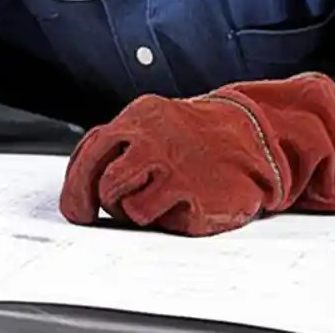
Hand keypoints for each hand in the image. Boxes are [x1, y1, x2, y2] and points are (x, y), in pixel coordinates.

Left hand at [58, 73, 334, 235]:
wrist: (259, 141)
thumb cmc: (202, 142)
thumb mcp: (158, 128)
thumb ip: (122, 146)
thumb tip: (81, 183)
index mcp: (139, 116)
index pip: (91, 149)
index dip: (76, 183)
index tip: (75, 206)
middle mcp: (149, 135)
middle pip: (98, 175)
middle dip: (87, 200)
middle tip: (88, 216)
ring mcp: (169, 160)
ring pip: (118, 198)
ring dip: (125, 209)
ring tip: (148, 204)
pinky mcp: (189, 189)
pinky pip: (148, 214)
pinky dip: (157, 218)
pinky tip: (177, 206)